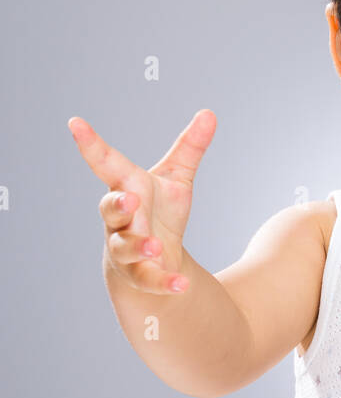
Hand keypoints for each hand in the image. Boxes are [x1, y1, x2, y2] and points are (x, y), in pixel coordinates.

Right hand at [68, 110, 215, 293]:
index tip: (75, 122)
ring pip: (124, 248)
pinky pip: (147, 279)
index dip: (90, 143)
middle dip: (118, 205)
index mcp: (125, 186)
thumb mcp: (176, 178)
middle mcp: (118, 218)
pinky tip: (181, 285)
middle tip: (131, 200)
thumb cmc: (159, 211)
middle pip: (110, 210)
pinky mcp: (138, 275)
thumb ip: (190, 148)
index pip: (105, 162)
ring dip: (138, 247)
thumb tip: (209, 113)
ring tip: (154, 246)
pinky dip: (164, 282)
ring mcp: (124, 247)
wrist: (156, 257)